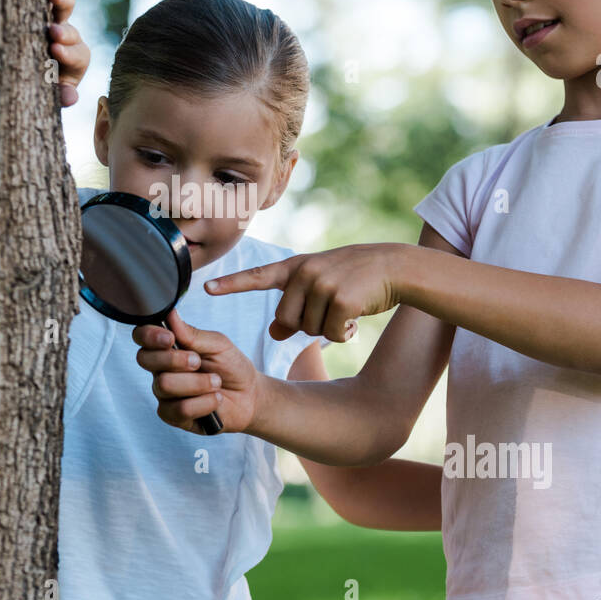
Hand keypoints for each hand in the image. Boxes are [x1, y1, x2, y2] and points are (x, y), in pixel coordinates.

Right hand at [46, 0, 89, 106]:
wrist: (33, 74)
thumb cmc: (41, 87)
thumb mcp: (51, 97)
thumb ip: (61, 97)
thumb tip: (70, 98)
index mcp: (75, 60)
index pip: (76, 55)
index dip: (67, 52)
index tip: (55, 50)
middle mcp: (70, 39)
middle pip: (72, 31)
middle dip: (64, 31)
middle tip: (53, 32)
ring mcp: (58, 22)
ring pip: (64, 9)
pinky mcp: (46, 10)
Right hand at [132, 309, 262, 434]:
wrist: (249, 395)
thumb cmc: (231, 366)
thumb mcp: (218, 344)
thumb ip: (193, 334)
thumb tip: (171, 315)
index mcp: (167, 348)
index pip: (142, 337)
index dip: (149, 335)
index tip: (170, 338)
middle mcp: (160, 370)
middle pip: (145, 360)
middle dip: (175, 359)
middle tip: (198, 361)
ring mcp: (164, 394)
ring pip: (164, 384)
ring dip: (197, 382)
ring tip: (216, 382)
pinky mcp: (173, 416)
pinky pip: (179, 409)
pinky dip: (204, 402)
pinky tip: (216, 399)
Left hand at [205, 244, 408, 341]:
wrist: (395, 267)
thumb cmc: (355, 279)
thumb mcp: (321, 286)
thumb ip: (296, 305)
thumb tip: (273, 333)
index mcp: (296, 267)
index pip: (258, 276)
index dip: (231, 284)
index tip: (205, 288)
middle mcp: (304, 272)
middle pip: (286, 320)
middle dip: (306, 325)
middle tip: (330, 311)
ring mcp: (322, 283)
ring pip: (309, 329)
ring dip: (329, 328)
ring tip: (347, 308)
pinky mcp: (341, 298)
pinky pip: (331, 333)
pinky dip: (344, 333)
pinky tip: (356, 318)